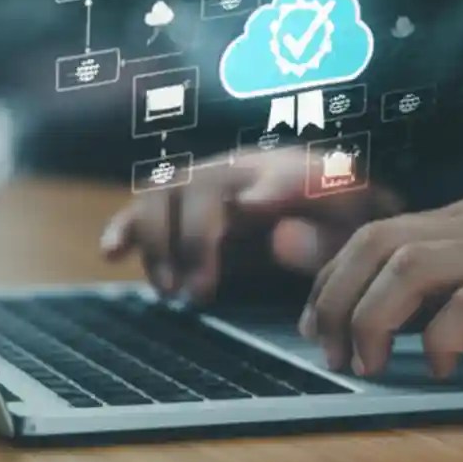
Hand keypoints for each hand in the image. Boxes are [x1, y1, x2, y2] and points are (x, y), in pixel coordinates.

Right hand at [100, 149, 400, 303]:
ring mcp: (210, 183)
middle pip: (203, 185)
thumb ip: (322, 240)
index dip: (266, 189)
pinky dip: (126, 227)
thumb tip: (276, 237)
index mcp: (296, 173)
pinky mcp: (185, 207)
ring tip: (170, 290)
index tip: (251, 209)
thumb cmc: (342, 220)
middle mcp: (244, 169)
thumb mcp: (349, 233)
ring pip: (166, 193)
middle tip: (202, 292)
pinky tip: (112, 252)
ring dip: (158, 240)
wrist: (329, 205)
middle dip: (195, 239)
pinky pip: (146, 206)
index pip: (281, 175)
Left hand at [301, 194, 462, 382]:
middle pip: (380, 244)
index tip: (318, 323)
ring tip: (371, 362)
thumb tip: (368, 305)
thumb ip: (439, 284)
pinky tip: (440, 368)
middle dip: (339, 297)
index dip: (333, 277)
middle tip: (331, 349)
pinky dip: (440, 339)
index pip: (376, 232)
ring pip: (411, 268)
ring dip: (375, 319)